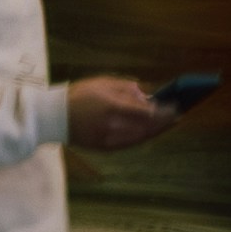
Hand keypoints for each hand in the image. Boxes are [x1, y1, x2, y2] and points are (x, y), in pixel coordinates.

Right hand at [61, 73, 177, 151]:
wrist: (52, 117)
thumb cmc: (77, 95)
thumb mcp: (100, 83)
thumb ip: (125, 87)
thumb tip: (146, 95)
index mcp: (110, 106)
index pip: (145, 112)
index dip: (163, 111)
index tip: (176, 106)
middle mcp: (111, 125)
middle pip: (146, 127)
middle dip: (164, 122)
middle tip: (178, 117)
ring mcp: (108, 139)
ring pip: (141, 137)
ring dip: (156, 131)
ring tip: (168, 124)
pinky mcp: (104, 148)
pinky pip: (130, 143)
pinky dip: (143, 137)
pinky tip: (150, 132)